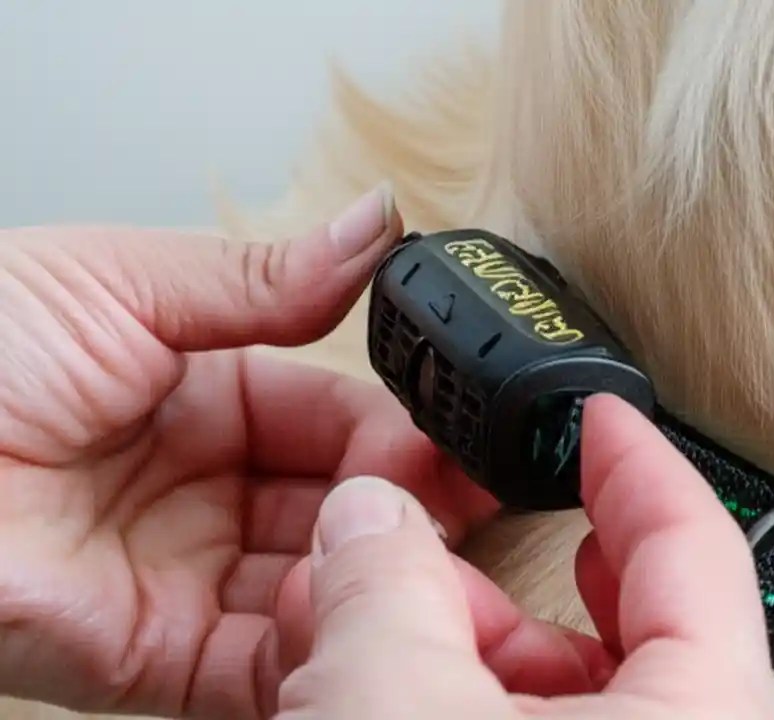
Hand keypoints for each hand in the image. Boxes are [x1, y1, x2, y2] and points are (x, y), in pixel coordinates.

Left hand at [0, 187, 499, 717]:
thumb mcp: (121, 285)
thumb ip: (264, 279)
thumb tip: (376, 224)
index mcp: (200, 396)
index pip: (333, 419)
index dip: (395, 432)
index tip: (451, 439)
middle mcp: (202, 489)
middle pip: (337, 508)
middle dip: (400, 511)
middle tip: (456, 511)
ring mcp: (182, 575)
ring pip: (314, 590)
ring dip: (371, 582)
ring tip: (421, 569)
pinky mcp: (153, 657)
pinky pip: (260, 665)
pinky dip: (320, 650)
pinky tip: (364, 622)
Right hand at [273, 394, 773, 719]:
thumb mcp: (390, 704)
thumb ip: (387, 583)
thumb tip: (369, 516)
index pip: (698, 551)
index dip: (638, 462)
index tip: (598, 416)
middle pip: (610, 623)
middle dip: (492, 567)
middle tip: (434, 524)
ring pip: (543, 690)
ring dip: (442, 634)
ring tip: (343, 608)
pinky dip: (433, 696)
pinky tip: (348, 676)